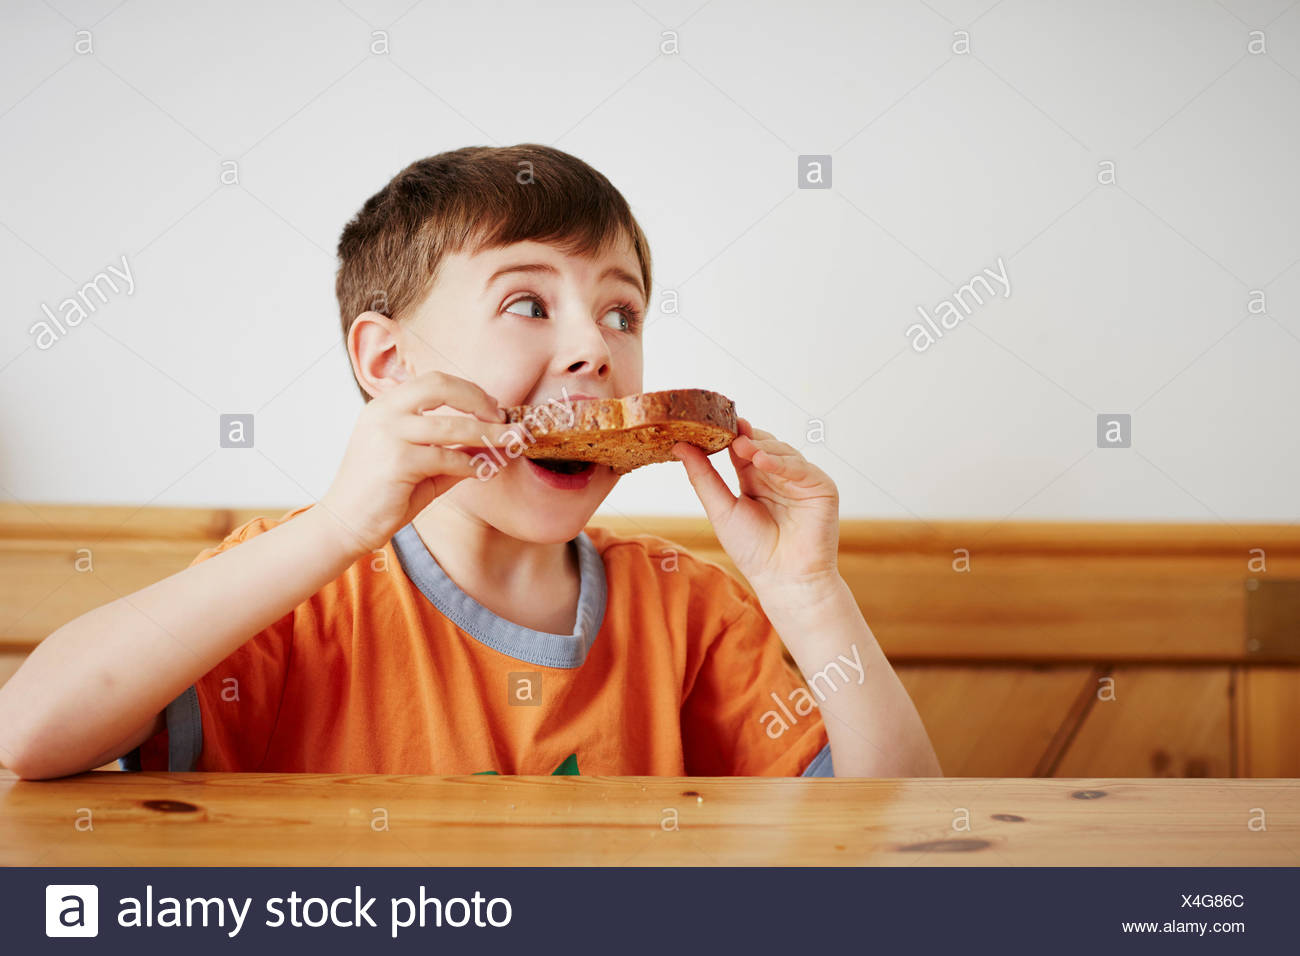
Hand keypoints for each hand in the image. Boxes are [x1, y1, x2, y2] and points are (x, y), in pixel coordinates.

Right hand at [319, 370, 519, 556]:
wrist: (345, 524)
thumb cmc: (383, 494)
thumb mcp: (420, 464)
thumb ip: (451, 448)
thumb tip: (494, 441)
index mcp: (385, 406)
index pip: (433, 381)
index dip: (469, 391)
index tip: (493, 407)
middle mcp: (384, 412)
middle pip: (441, 386)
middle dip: (479, 400)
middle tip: (503, 418)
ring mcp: (388, 434)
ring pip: (452, 425)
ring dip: (487, 434)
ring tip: (510, 442)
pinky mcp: (397, 461)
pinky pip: (447, 457)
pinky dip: (470, 464)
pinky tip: (481, 471)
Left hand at [673, 417, 840, 606]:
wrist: (784, 578)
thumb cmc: (754, 551)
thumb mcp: (721, 510)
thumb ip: (703, 477)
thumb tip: (679, 446)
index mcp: (754, 480)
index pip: (741, 448)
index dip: (729, 436)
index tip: (713, 422)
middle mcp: (777, 476)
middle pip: (762, 444)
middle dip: (746, 437)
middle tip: (730, 431)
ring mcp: (800, 480)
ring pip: (782, 451)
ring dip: (762, 447)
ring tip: (744, 447)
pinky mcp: (821, 487)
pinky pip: (800, 467)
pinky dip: (782, 462)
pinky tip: (763, 461)